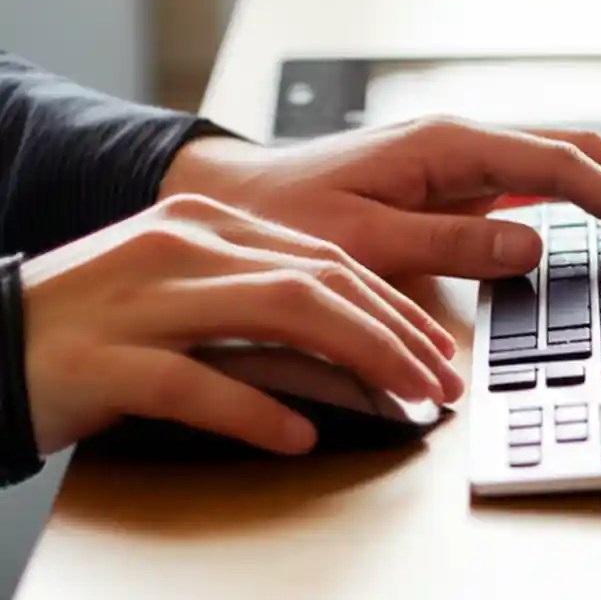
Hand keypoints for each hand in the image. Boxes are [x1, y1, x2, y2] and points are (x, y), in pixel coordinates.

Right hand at [22, 194, 461, 455]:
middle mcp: (183, 246)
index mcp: (208, 224)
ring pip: (278, 313)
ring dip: (358, 358)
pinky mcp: (104, 359)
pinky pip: (197, 383)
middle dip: (394, 332)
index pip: (326, 258)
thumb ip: (260, 296)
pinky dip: (257, 410)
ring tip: (406, 398)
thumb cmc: (98, 320)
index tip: (436, 345)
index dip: (392, 304)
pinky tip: (300, 437)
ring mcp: (143, 299)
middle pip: (318, 281)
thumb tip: (356, 342)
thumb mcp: (185, 286)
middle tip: (442, 380)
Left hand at [160, 119, 600, 277]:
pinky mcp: (453, 180)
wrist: (236, 199)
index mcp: (448, 144)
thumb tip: (534, 248)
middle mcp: (462, 141)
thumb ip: (451, 244)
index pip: (560, 166)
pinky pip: (533, 181)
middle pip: (576, 149)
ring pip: (560, 160)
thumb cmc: (286, 220)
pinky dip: (579, 197)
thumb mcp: (363, 243)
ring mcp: (460, 158)